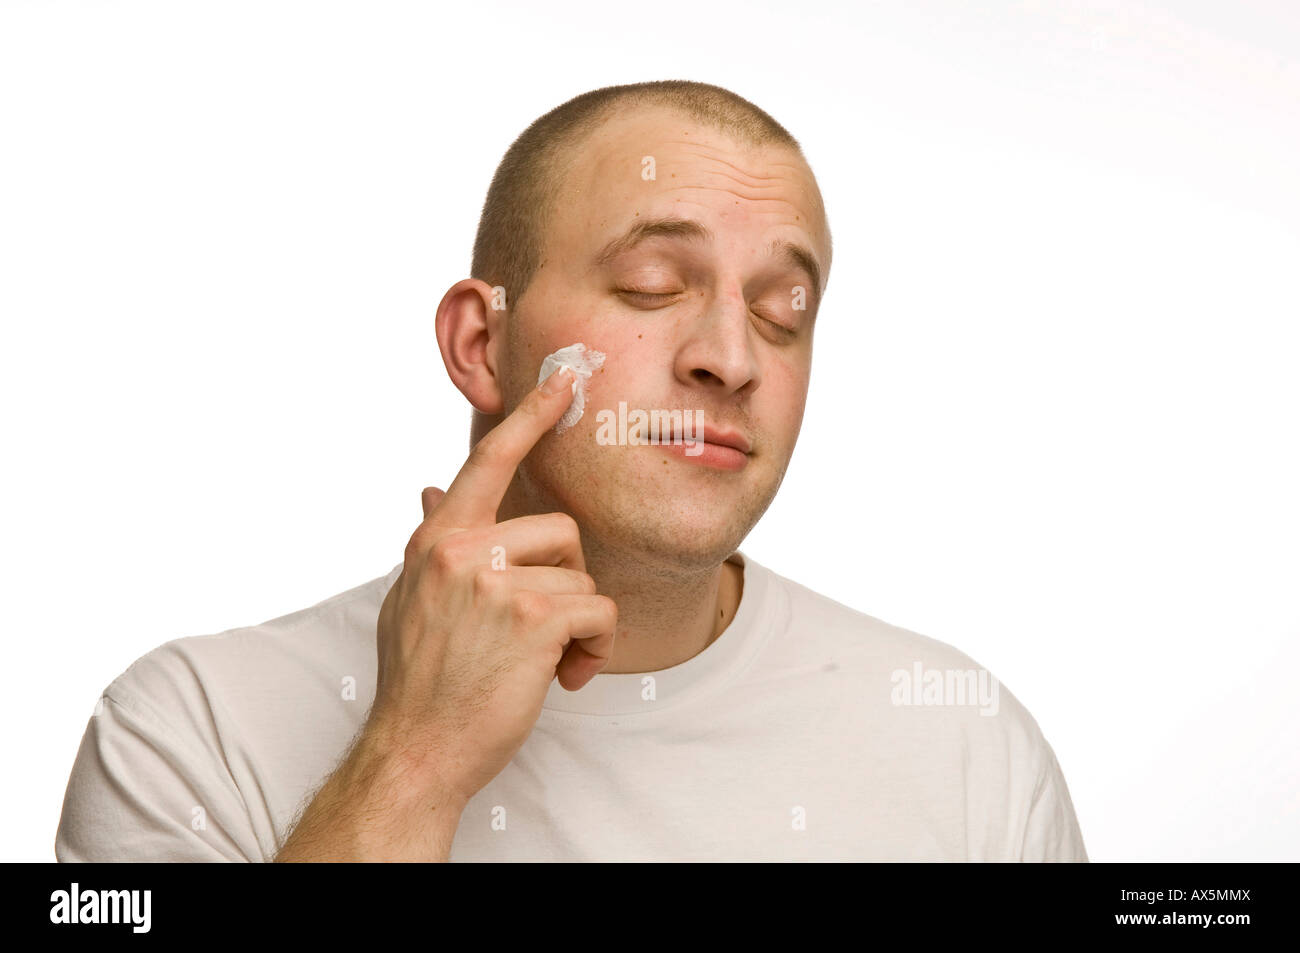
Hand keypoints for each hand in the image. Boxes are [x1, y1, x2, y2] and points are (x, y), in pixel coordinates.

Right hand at [370, 366, 616, 804]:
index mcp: (437, 541)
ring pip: (584, 579)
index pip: (489, 461)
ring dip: (580, 627)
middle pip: (562, 531)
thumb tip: (430, 489)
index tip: (564, 379)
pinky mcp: (532, 619)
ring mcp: (495, 582)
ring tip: (545, 663)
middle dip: (567, 582)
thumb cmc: (421, 681)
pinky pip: (600, 612)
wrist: (415, 751)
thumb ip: (433, 544)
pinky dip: (596, 648)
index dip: (530, 417)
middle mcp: (461, 551)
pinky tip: (565, 675)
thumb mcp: (412, 599)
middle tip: (542, 631)